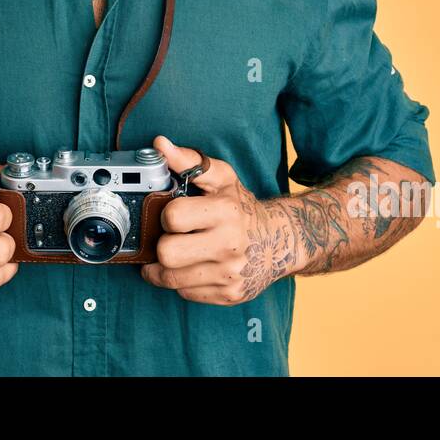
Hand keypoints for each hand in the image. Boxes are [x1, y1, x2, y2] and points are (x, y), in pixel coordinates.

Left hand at [140, 136, 293, 304]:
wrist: (280, 242)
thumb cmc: (242, 208)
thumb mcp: (221, 179)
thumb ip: (188, 161)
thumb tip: (159, 144)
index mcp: (226, 211)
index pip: (172, 217)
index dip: (167, 216)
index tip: (174, 216)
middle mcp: (230, 244)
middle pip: (167, 254)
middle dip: (163, 245)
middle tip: (172, 238)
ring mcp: (230, 273)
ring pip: (171, 278)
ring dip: (166, 267)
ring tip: (175, 254)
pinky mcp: (229, 295)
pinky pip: (185, 293)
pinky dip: (183, 282)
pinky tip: (193, 268)